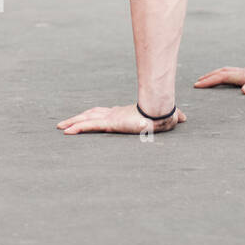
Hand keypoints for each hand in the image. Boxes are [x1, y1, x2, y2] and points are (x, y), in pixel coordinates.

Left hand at [56, 102, 185, 134]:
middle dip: (77, 118)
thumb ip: (172, 117)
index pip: (105, 113)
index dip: (94, 115)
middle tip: (64, 123)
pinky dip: (76, 128)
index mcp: (123, 113)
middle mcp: (114, 114)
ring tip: (60, 126)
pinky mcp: (109, 123)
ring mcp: (110, 118)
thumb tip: (184, 118)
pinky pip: (89, 126)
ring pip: (86, 119)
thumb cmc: (162, 113)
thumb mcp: (165, 118)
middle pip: (91, 115)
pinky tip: (66, 131)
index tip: (85, 117)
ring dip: (73, 122)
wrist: (159, 112)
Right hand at [194, 54, 244, 93]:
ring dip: (216, 75)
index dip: (210, 81)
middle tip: (198, 82)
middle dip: (209, 78)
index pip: (223, 77)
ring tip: (209, 79)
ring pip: (228, 72)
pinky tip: (230, 79)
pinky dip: (226, 76)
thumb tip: (244, 91)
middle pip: (222, 73)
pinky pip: (235, 74)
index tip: (197, 85)